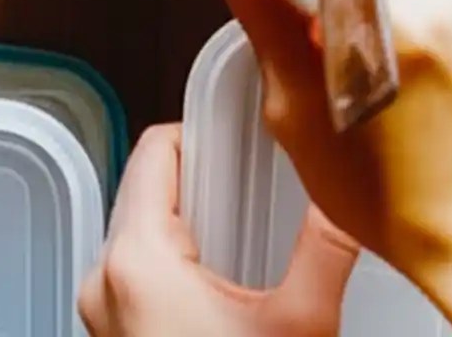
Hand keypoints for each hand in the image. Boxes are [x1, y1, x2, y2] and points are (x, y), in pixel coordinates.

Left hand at [77, 125, 359, 336]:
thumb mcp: (299, 325)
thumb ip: (325, 247)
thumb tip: (349, 202)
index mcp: (138, 259)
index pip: (158, 149)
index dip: (207, 133)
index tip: (244, 136)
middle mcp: (105, 278)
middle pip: (152, 188)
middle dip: (209, 185)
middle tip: (259, 195)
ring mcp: (102, 310)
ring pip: (146, 230)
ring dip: (197, 227)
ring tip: (248, 245)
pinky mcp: (113, 334)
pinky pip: (141, 271)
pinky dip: (182, 262)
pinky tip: (227, 285)